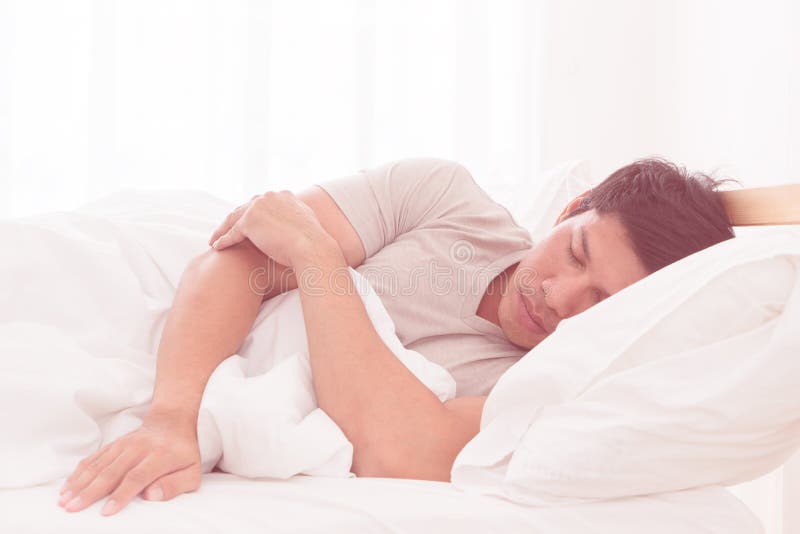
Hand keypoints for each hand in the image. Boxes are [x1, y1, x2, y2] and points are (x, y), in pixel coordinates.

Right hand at [57, 411, 200, 515]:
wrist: (171, 422)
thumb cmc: (183, 453)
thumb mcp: (192, 472)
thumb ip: (175, 486)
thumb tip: (151, 495)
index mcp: (160, 457)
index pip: (137, 477)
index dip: (121, 495)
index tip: (106, 511)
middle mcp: (139, 449)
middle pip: (111, 472)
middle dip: (90, 492)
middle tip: (73, 509)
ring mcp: (124, 445)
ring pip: (98, 465)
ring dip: (79, 483)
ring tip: (64, 500)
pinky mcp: (113, 445)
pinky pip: (93, 459)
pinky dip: (79, 473)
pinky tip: (67, 487)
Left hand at [208, 190, 335, 266]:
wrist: (312, 247)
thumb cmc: (313, 240)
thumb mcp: (307, 220)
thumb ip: (298, 215)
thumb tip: (298, 218)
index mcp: (283, 195)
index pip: (261, 203)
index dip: (252, 212)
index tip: (245, 222)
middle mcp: (269, 197)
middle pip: (245, 208)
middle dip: (235, 218)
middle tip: (226, 229)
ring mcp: (257, 208)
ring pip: (234, 218)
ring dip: (223, 229)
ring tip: (215, 238)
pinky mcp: (248, 222)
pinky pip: (232, 233)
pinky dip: (223, 240)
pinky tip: (217, 246)